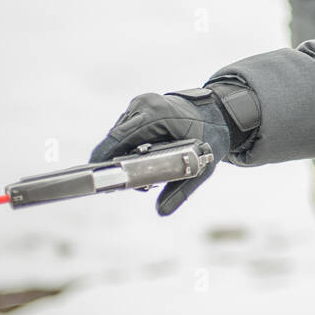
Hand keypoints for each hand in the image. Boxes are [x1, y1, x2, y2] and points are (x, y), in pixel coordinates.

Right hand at [89, 88, 240, 215]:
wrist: (220, 113)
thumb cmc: (212, 137)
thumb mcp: (202, 166)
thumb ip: (181, 190)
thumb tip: (162, 212)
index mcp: (158, 114)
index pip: (121, 137)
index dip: (104, 156)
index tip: (95, 175)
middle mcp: (145, 104)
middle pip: (117, 138)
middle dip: (116, 161)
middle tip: (125, 185)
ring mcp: (141, 103)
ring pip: (120, 134)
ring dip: (123, 154)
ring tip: (140, 175)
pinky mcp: (141, 107)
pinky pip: (127, 129)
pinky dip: (130, 146)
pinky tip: (140, 161)